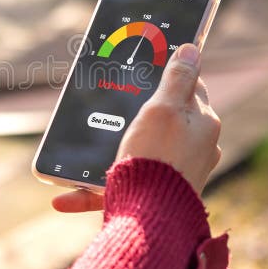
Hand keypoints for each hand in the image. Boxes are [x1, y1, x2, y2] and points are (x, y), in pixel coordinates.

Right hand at [52, 43, 221, 212]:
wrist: (151, 221)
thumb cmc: (157, 159)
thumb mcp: (163, 108)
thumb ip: (177, 78)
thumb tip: (193, 47)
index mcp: (203, 123)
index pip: (190, 86)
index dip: (168, 74)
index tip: (147, 68)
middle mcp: (197, 149)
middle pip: (167, 117)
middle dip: (140, 113)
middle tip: (114, 105)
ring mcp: (177, 173)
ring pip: (140, 151)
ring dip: (111, 150)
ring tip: (85, 149)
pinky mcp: (155, 195)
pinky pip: (122, 186)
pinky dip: (93, 189)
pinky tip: (63, 198)